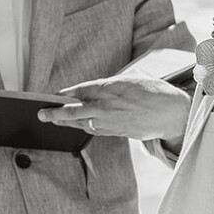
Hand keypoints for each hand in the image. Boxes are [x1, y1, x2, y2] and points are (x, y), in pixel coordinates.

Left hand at [38, 75, 189, 142]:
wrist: (172, 113)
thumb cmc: (152, 91)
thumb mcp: (127, 81)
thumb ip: (105, 86)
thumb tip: (85, 93)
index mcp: (108, 88)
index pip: (79, 91)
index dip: (64, 94)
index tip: (53, 95)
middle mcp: (106, 105)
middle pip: (74, 110)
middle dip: (54, 113)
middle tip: (40, 114)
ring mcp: (110, 121)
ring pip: (82, 123)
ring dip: (66, 123)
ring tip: (53, 121)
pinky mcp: (116, 132)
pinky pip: (95, 130)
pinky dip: (83, 127)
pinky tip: (76, 126)